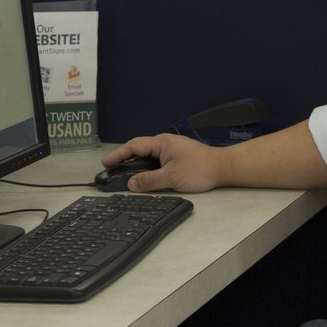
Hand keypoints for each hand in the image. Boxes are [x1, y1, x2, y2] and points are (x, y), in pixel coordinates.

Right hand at [101, 133, 223, 193]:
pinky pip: (156, 160)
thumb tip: (130, 183)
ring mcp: (171, 150)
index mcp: (162, 143)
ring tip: (122, 173)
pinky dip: (146, 167)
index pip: (134, 146)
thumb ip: (149, 181)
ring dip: (135, 163)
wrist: (222, 168)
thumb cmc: (199, 169)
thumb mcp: (171, 177)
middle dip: (124, 158)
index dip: (118, 154)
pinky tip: (143, 176)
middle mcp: (165, 143)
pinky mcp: (177, 157)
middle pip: (139, 149)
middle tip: (110, 169)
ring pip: (148, 156)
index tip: (105, 162)